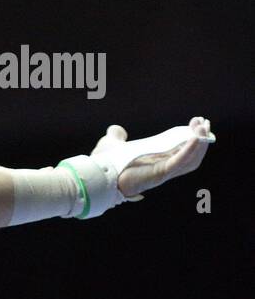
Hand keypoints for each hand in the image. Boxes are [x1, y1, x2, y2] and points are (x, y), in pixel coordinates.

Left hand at [95, 117, 214, 198]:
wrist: (95, 176)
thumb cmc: (103, 166)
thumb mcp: (111, 146)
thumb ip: (116, 138)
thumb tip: (116, 130)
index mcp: (154, 162)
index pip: (179, 150)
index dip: (189, 138)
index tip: (195, 122)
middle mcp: (161, 168)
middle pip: (189, 156)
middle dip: (199, 139)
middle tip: (204, 123)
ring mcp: (162, 172)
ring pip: (190, 160)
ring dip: (199, 144)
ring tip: (204, 128)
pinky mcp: (160, 173)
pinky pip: (180, 162)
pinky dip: (190, 150)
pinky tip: (197, 137)